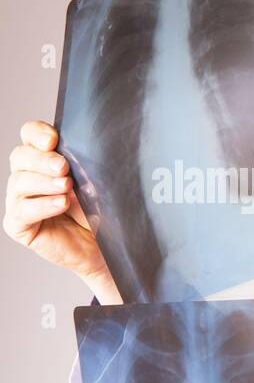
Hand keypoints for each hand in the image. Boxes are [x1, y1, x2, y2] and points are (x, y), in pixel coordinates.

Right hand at [4, 121, 120, 303]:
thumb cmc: (100, 214)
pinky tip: (61, 204)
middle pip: (20, 156)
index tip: (54, 139)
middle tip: (64, 167)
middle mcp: (28, 177)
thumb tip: (80, 154)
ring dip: (44, 182)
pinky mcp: (19, 225)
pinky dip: (42, 205)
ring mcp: (20, 200)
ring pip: (19, 182)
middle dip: (42, 159)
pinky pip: (22, 210)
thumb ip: (84, 167)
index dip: (37, 133)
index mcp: (44, 159)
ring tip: (67, 187)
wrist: (106, 249)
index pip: (30, 135)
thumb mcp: (96, 184)